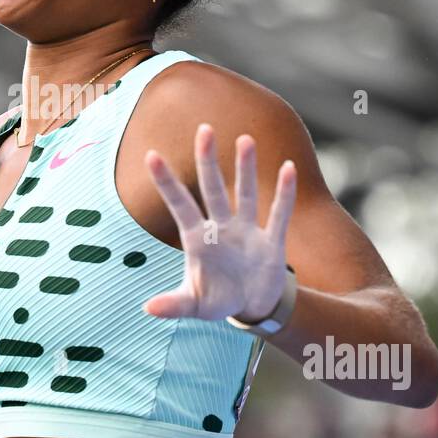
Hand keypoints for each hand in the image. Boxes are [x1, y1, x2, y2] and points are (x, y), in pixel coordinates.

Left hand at [141, 123, 296, 323]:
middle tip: (205, 129)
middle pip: (212, 189)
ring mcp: (246, 231)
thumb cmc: (217, 300)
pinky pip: (279, 214)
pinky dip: (284, 194)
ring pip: (244, 194)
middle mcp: (220, 228)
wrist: (251, 305)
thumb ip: (173, 305)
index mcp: (197, 239)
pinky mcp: (271, 241)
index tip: (151, 155)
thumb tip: (148, 309)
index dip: (166, 182)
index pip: (179, 205)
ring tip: (245, 139)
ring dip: (246, 168)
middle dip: (208, 161)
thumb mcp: (194, 305)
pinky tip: (289, 168)